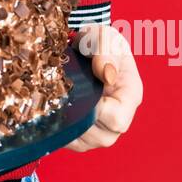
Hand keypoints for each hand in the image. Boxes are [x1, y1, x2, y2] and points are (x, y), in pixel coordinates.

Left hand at [63, 24, 142, 151]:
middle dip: (79, 121)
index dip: (98, 112)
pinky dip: (59, 131)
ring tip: (55, 103)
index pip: (118, 119)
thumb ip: (104, 52)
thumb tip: (106, 75)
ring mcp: (102, 127)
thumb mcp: (102, 38)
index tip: (79, 93)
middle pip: (103, 137)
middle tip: (60, 98)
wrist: (82, 48)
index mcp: (130, 94)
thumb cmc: (97, 41)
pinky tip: (51, 112)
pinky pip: (71, 141)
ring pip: (86, 142)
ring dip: (67, 127)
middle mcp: (120, 116)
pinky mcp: (84, 132)